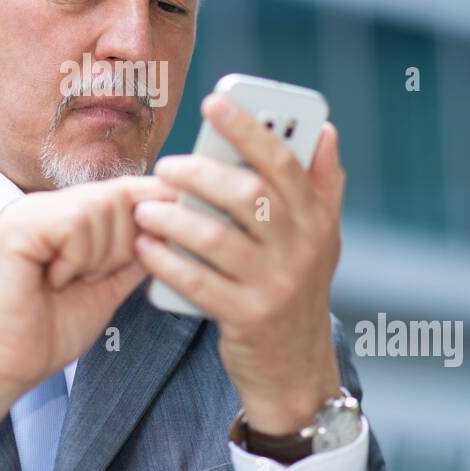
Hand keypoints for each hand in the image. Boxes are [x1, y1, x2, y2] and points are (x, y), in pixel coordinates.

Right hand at [0, 175, 177, 395]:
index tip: (181, 210)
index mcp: (62, 215)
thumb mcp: (108, 287)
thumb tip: (176, 229)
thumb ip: (135, 256)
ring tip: (68, 281)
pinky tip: (53, 280)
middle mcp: (44, 205)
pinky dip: (75, 259)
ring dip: (97, 256)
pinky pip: (74, 224)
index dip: (151, 199)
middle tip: (90, 278)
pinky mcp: (16, 227)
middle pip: (116, 196)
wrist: (5, 365)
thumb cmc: (49, 331)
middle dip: (120, 245)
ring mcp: (27, 212)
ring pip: (98, 207)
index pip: (119, 190)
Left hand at [132, 93, 345, 434]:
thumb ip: (321, 184)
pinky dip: (167, 261)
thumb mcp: (321, 238)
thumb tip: (324, 129)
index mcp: (317, 218)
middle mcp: (302, 248)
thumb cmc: (296, 289)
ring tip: (145, 208)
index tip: (214, 101)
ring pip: (217, 238)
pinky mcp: (248, 317)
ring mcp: (276, 284)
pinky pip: (198, 281)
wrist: (296, 369)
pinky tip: (146, 248)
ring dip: (174, 217)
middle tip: (166, 165)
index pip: (284, 161)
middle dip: (200, 173)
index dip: (248, 127)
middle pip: (247, 195)